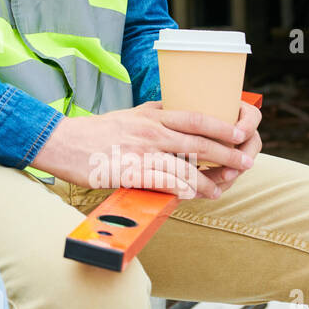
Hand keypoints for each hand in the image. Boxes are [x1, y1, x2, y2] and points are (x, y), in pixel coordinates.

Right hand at [33, 100, 254, 199]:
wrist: (62, 142)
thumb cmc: (95, 132)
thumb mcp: (129, 115)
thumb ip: (153, 114)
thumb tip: (176, 111)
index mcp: (151, 116)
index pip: (195, 116)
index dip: (221, 125)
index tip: (240, 132)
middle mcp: (150, 131)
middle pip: (199, 140)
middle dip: (227, 152)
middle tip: (247, 161)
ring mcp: (141, 152)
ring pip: (186, 165)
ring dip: (210, 179)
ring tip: (221, 189)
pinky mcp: (130, 172)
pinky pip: (165, 182)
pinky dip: (183, 190)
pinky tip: (193, 197)